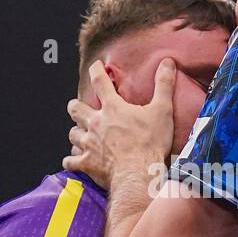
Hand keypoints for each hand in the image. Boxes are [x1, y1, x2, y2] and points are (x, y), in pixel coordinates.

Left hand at [63, 58, 175, 189]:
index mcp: (113, 108)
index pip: (100, 81)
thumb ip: (163, 85)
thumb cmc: (150, 143)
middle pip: (75, 108)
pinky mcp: (86, 163)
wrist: (138, 173)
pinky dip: (71, 160)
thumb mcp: (162, 111)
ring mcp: (88, 144)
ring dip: (76, 133)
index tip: (96, 66)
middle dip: (76, 106)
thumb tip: (167, 63)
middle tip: (80, 106)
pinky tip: (75, 161)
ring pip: (72, 134)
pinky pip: (70, 160)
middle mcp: (96, 123)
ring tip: (82, 135)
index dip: (96, 70)